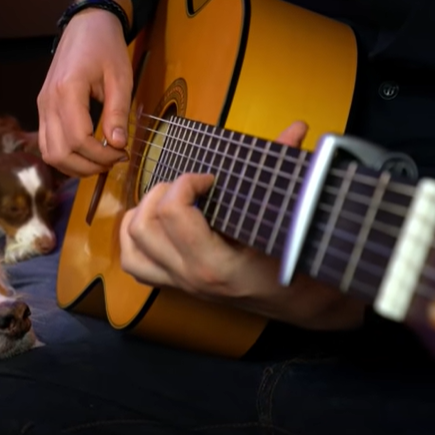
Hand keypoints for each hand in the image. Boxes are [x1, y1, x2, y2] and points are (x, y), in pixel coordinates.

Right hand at [37, 0, 133, 176]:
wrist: (86, 24)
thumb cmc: (105, 46)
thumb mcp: (120, 77)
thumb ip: (118, 112)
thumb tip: (118, 144)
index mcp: (67, 90)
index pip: (79, 139)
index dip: (101, 155)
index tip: (123, 153)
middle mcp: (48, 101)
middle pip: (60, 153)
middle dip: (88, 166)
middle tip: (113, 161)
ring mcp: (42, 106)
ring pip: (49, 153)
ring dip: (75, 165)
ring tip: (101, 160)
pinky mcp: (43, 108)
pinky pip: (47, 143)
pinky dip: (66, 155)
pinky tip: (87, 153)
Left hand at [119, 121, 364, 329]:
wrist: (304, 306)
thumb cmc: (303, 267)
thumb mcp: (295, 222)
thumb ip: (288, 172)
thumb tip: (296, 129)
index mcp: (217, 265)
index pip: (173, 214)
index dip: (186, 183)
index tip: (210, 178)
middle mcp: (191, 277)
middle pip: (144, 226)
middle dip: (161, 193)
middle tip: (189, 186)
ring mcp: (181, 284)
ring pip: (131, 247)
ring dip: (141, 214)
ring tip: (169, 199)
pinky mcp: (177, 285)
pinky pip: (136, 263)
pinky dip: (136, 237)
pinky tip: (158, 220)